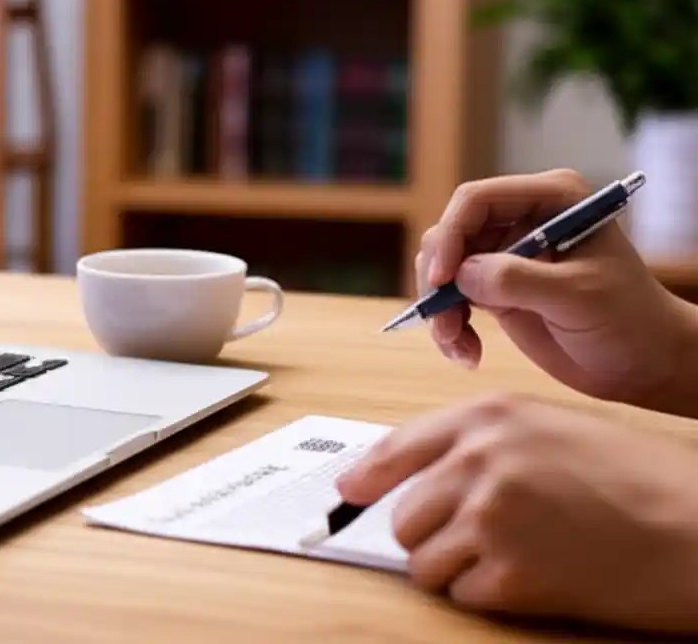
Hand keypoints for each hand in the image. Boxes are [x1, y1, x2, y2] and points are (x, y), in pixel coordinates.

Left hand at [337, 396, 697, 632]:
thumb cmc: (636, 478)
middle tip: (479, 541)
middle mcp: (479, 460)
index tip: (348, 492)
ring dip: (455, 568)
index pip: (395, 448)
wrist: (696, 528)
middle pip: (404, 516)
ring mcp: (490, 516)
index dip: (365, 477)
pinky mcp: (507, 572)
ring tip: (513, 557)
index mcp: (487, 417)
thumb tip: (413, 474)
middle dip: (430, 535)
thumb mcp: (550, 428)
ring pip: (423, 560)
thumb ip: (479, 442)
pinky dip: (488, 595)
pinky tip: (535, 577)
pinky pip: (461, 594)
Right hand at [418, 169, 697, 411]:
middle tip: (443, 322)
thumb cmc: (628, 322)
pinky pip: (451, 300)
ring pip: (444, 269)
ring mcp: (507, 255)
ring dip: (440, 309)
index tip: (441, 281)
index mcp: (551, 200)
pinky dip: (449, 328)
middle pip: (451, 233)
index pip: (476, 201)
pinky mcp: (496, 289)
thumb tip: (461, 275)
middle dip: (438, 278)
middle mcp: (523, 219)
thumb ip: (517, 280)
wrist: (644, 364)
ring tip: (458, 346)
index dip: (450, 236)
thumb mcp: (577, 297)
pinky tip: (468, 354)